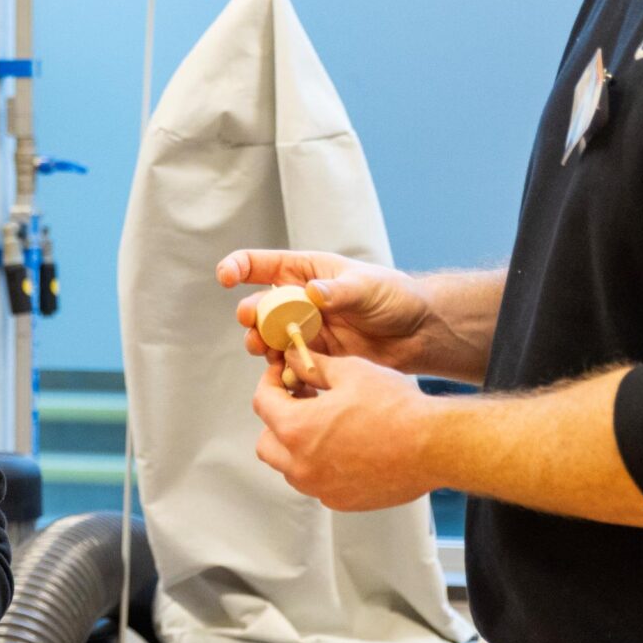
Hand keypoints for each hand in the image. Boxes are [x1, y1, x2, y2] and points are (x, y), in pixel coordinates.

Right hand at [218, 249, 436, 372]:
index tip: (226, 277)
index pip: (262, 265)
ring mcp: (303, 330)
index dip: (238, 267)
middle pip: (259, 307)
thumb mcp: (369, 288)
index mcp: (306, 272)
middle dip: (251, 317)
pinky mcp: (313, 357)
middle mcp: (298, 301)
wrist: (417, 335)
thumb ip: (340, 291)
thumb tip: (313, 294)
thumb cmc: (395, 298)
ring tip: (269, 353)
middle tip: (255, 327)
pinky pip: (287, 364)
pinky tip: (288, 377)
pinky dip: (283, 371)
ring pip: (268, 338)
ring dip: (262, 345)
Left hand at [250, 353, 436, 511]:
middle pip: (267, 442)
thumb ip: (313, 366)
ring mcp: (320, 487)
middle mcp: (301, 465)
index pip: (262, 404)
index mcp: (297, 429)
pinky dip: (321, 465)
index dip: (270, 383)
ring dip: (297, 445)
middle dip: (277, 420)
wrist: (434, 446)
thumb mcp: (351, 372)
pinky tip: (346, 446)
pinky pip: (317, 483)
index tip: (282, 376)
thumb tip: (293, 359)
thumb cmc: (397, 409)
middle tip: (301, 401)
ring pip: (290, 467)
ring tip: (326, 423)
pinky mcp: (341, 501)